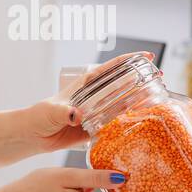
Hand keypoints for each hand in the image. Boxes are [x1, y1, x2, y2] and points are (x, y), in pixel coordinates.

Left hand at [19, 51, 154, 153]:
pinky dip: (127, 125)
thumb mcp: (52, 110)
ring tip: (156, 101)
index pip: (112, 67)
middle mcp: (95, 95)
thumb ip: (64, 111)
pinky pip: (115, 125)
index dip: (130, 60)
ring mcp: (97, 111)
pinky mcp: (96, 128)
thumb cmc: (39, 116)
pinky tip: (140, 125)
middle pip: (122, 85)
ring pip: (122, 104)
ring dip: (137, 102)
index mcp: (87, 84)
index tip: (147, 56)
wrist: (32, 135)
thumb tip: (76, 115)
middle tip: (159, 79)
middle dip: (140, 81)